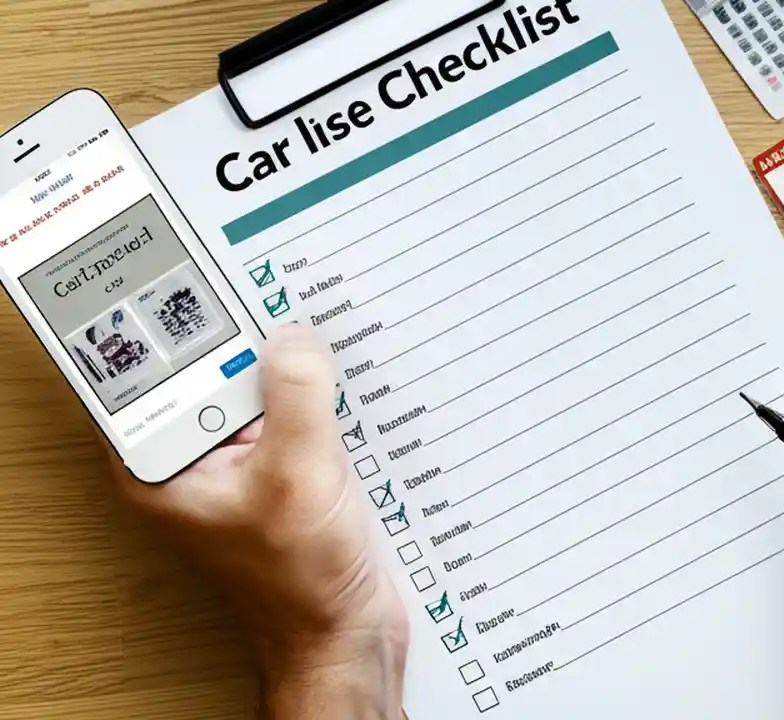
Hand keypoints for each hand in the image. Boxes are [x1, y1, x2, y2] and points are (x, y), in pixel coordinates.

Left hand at [109, 325, 407, 718]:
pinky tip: (345, 397)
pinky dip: (317, 405)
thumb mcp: (298, 473)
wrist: (344, 633)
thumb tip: (295, 336)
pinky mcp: (280, 473)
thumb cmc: (300, 580)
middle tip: (292, 321)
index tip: (231, 294)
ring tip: (326, 360)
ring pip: (258, 394)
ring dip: (293, 378)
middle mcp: (193, 462)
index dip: (190, 329)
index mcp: (162, 466)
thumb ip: (296, 395)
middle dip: (254, 350)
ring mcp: (239, 467)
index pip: (158, 372)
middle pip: (213, 374)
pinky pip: (292, 417)